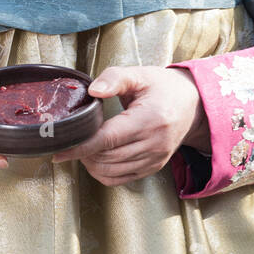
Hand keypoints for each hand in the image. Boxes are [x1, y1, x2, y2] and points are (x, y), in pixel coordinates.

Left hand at [50, 65, 209, 186]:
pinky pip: (122, 179)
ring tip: (82, 149)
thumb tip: (93, 91)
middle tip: (70, 141)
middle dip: (83, 153)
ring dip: (91, 164)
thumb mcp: (140, 74)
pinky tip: (95, 160)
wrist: (193, 104)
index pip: (108, 139)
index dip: (81, 146)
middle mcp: (155, 143)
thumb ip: (115, 78)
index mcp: (150, 119)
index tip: (60, 149)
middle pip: (107, 158)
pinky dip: (103, 174)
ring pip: (112, 172)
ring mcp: (156, 159)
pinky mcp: (154, 167)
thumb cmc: (163, 88)